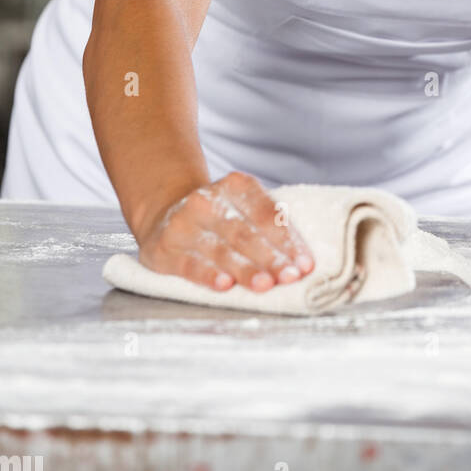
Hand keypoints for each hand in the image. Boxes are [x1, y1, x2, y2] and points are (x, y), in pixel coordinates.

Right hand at [136, 170, 314, 291]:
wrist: (165, 213)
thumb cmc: (219, 217)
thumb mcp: (243, 207)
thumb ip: (269, 225)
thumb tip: (301, 260)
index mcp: (235, 185)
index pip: (266, 213)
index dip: (288, 239)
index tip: (305, 263)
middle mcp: (207, 201)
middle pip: (245, 233)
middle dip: (271, 257)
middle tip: (291, 276)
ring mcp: (183, 225)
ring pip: (220, 250)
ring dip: (245, 269)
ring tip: (265, 284)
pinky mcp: (164, 249)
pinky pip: (190, 264)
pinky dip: (208, 275)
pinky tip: (225, 285)